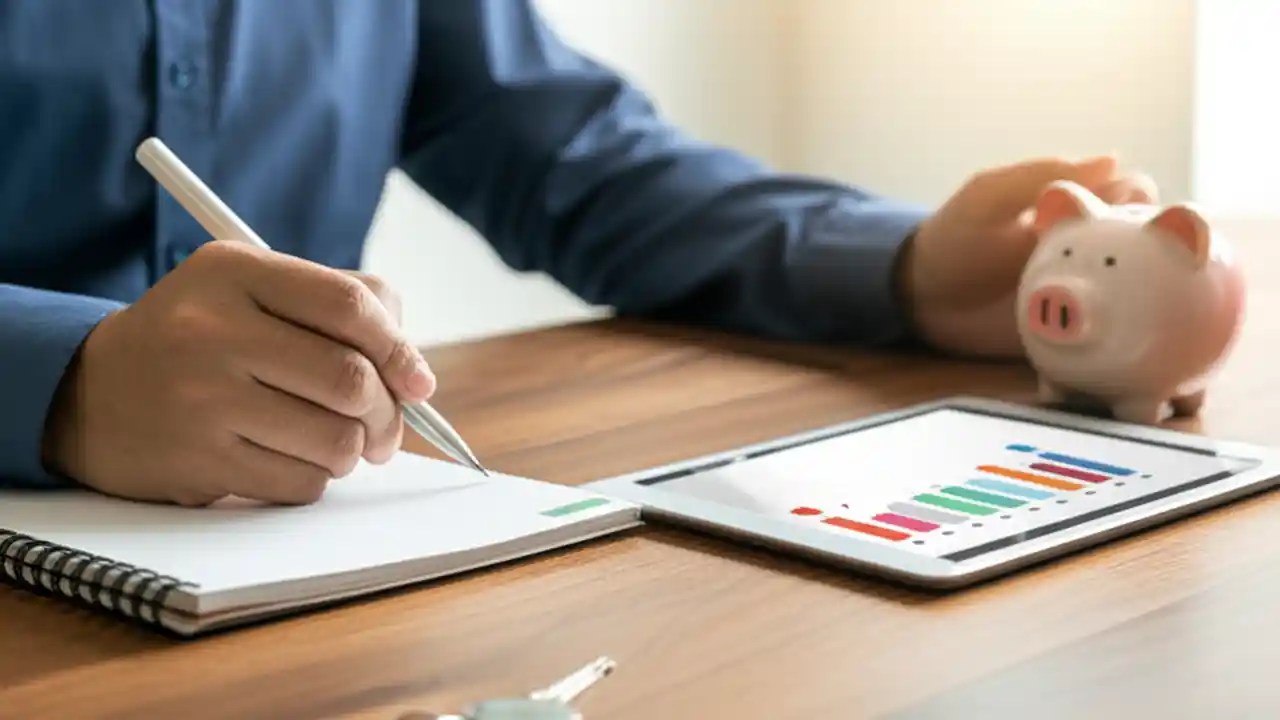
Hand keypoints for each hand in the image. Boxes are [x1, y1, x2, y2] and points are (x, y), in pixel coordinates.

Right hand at [42, 241, 434, 505]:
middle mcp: (211, 330)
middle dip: (387, 412)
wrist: (89, 393)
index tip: (418, 381)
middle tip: (386, 427)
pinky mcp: (197, 462)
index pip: (349, 305)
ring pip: (335, 440)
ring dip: (353, 450)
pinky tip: (289, 459)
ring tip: (333, 440)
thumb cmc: (200, 339)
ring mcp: (201, 399)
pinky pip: (301, 482)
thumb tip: (414, 368)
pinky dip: (315, 477)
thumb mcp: (251, 289)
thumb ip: (337, 304)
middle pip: (350, 379)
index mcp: (234, 272)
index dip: (400, 348)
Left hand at [898, 155, 1157, 356]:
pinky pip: (1118, 333)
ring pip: (1146, 286)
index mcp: (1077, 207)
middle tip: (1136, 257)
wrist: (919, 300)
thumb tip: (1112, 160)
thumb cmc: (952, 239)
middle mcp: (1092, 248)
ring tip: (1154, 297)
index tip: (1126, 210)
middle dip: (1159, 245)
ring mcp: (1089, 292)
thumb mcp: (988, 199)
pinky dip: (1136, 335)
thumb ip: (1041, 177)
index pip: (1131, 192)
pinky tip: (1141, 338)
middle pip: (1150, 240)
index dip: (1138, 198)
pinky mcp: (1078, 334)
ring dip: (1161, 290)